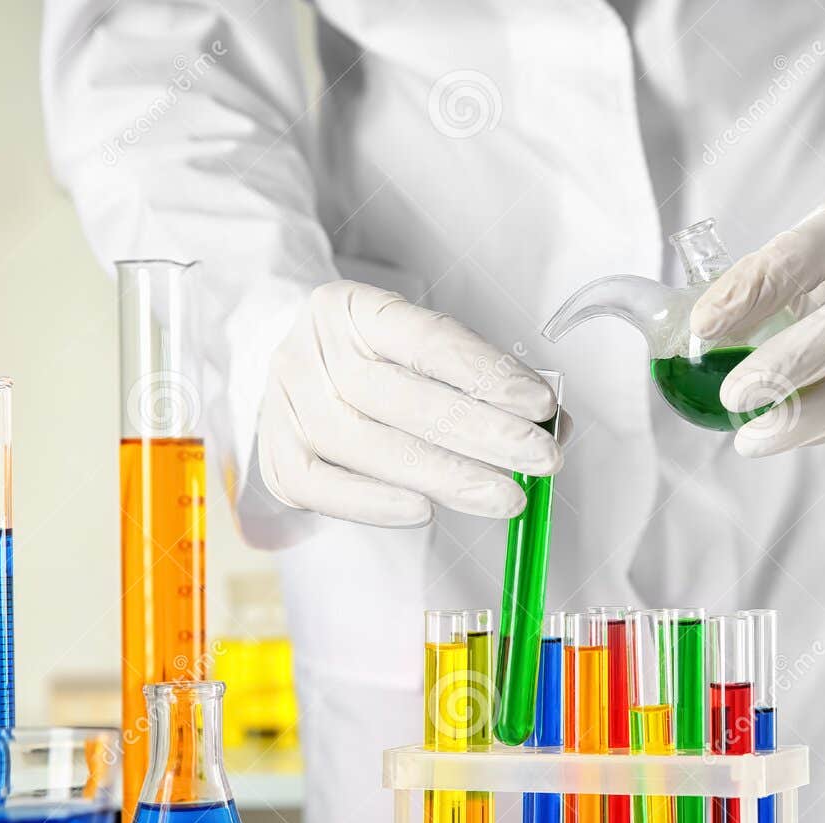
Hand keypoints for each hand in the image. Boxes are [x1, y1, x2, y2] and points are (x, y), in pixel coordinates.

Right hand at [257, 281, 561, 526]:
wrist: (293, 371)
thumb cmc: (376, 364)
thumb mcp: (423, 351)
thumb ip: (483, 381)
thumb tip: (550, 423)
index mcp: (351, 308)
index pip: (425, 339)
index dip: (485, 374)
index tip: (540, 406)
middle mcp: (308, 350)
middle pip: (397, 396)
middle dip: (481, 432)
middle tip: (541, 461)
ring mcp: (283, 404)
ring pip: (364, 444)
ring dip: (444, 475)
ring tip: (506, 497)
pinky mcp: (274, 458)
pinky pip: (321, 486)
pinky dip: (374, 503)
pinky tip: (425, 512)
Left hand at [690, 178, 824, 456]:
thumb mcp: (814, 242)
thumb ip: (762, 279)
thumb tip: (699, 331)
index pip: (805, 252)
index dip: (755, 289)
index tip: (703, 325)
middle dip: (789, 366)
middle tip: (735, 397)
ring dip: (808, 416)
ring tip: (753, 438)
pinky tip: (792, 434)